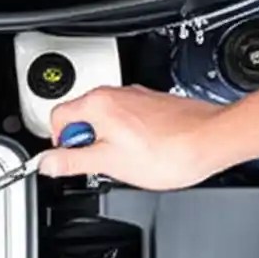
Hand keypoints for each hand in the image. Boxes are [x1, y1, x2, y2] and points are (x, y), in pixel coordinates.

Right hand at [39, 85, 228, 189]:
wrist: (212, 141)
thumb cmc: (168, 151)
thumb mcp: (109, 163)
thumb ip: (71, 161)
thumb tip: (46, 163)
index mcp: (97, 104)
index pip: (57, 119)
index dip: (60, 144)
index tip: (71, 160)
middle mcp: (116, 94)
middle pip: (81, 118)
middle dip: (86, 143)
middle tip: (101, 163)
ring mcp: (136, 97)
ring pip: (105, 120)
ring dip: (107, 141)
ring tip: (125, 160)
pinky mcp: (154, 105)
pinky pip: (127, 119)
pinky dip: (127, 136)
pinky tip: (143, 153)